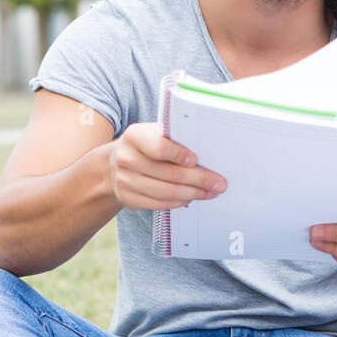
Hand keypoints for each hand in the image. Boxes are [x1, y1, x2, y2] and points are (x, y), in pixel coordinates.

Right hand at [104, 122, 225, 210]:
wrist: (116, 162)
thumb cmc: (146, 145)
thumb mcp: (155, 133)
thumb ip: (174, 138)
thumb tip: (208, 151)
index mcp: (135, 136)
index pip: (159, 148)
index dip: (179, 155)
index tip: (196, 160)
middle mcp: (126, 158)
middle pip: (169, 173)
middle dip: (199, 179)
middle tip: (219, 183)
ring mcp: (125, 180)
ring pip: (166, 191)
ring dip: (193, 193)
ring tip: (210, 192)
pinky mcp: (128, 198)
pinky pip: (158, 204)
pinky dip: (179, 202)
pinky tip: (191, 198)